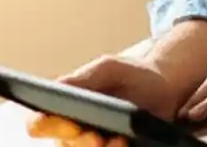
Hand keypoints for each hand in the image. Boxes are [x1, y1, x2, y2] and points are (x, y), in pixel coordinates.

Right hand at [27, 55, 179, 145]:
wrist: (167, 87)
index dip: (48, 127)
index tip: (70, 124)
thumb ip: (84, 78)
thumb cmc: (132, 75)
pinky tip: (126, 143)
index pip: (39, 124)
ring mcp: (92, 145)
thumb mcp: (109, 68)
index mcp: (63, 109)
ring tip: (119, 140)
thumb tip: (57, 88)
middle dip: (79, 144)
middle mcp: (73, 132)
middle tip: (96, 137)